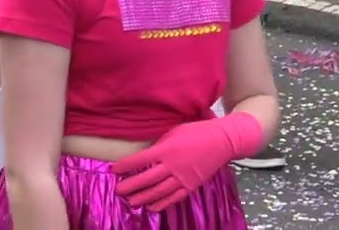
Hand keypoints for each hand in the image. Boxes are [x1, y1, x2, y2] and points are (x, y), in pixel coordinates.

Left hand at [112, 113, 262, 211]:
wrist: (224, 141)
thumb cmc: (198, 132)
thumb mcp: (176, 131)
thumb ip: (160, 145)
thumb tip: (145, 156)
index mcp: (167, 149)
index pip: (140, 160)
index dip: (125, 166)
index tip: (115, 169)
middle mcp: (173, 165)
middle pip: (145, 179)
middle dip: (129, 186)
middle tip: (119, 190)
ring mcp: (182, 177)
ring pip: (157, 192)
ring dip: (142, 198)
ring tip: (131, 201)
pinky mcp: (191, 185)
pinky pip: (173, 198)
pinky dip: (161, 204)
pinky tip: (151, 207)